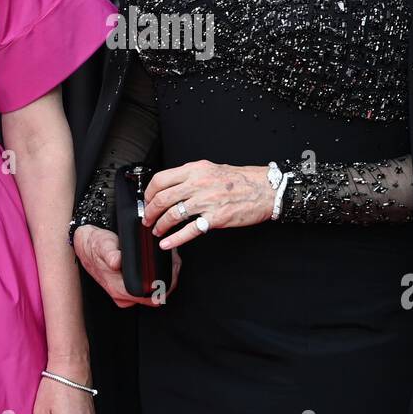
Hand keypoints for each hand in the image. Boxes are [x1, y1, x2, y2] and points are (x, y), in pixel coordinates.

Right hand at [73, 224, 169, 306]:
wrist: (86, 246)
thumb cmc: (96, 246)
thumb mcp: (103, 245)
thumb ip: (110, 253)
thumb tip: (116, 262)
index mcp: (118, 288)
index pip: (149, 298)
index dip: (164, 286)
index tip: (172, 271)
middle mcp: (122, 296)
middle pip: (155, 298)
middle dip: (168, 282)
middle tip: (174, 263)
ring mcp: (125, 295)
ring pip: (153, 295)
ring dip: (164, 280)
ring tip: (169, 262)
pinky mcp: (128, 290)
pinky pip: (148, 290)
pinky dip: (157, 279)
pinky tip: (160, 266)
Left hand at [142, 160, 274, 249]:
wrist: (265, 189)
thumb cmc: (241, 180)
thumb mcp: (211, 169)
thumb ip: (191, 176)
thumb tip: (171, 186)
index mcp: (195, 170)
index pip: (160, 180)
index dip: (148, 193)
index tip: (146, 201)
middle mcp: (198, 184)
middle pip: (162, 198)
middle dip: (149, 212)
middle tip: (147, 219)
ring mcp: (206, 201)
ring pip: (172, 215)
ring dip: (160, 225)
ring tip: (157, 231)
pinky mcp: (215, 218)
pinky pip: (189, 230)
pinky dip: (174, 239)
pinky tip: (167, 244)